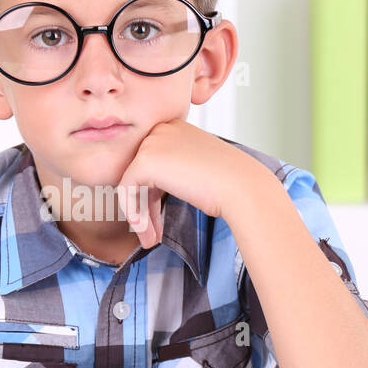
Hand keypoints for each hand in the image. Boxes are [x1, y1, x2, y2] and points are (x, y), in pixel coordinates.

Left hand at [115, 119, 266, 248]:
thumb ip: (173, 172)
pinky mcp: (145, 159)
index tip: (159, 221)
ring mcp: (152, 141)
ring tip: (150, 240)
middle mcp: (162, 128)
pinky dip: (134, 213)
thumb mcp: (196, 169)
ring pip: (131, 183)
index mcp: (175, 127)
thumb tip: (146, 193)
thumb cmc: (227, 184)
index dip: (153, 196)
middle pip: (140, 174)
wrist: (240, 186)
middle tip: (152, 234)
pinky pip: (127, 190)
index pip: (152, 163)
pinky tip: (147, 232)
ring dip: (139, 215)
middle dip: (145, 207)